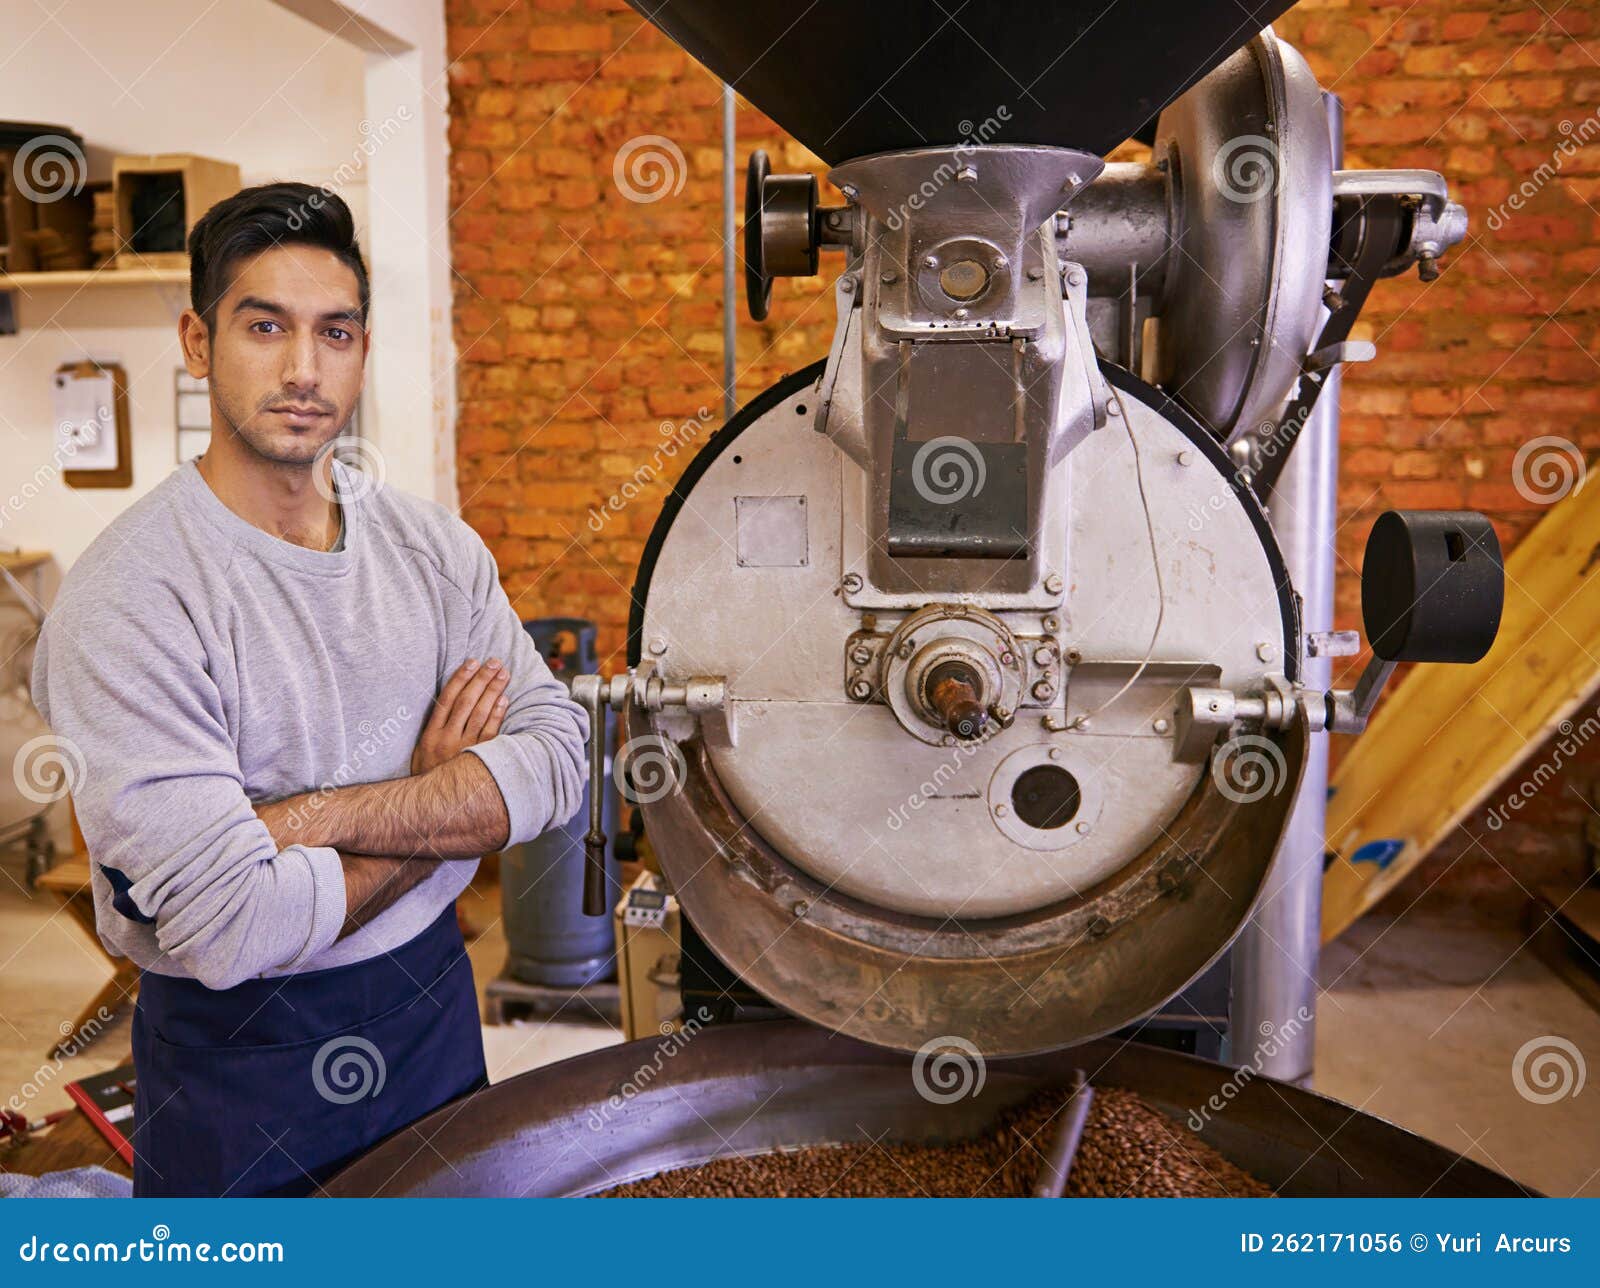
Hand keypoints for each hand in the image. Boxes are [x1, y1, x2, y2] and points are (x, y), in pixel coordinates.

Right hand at [412, 657, 508, 773]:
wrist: (432, 807)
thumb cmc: (429, 775)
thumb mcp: (423, 751)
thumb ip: (435, 728)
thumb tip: (449, 702)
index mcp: (431, 734)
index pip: (446, 699)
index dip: (460, 678)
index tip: (471, 662)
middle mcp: (447, 739)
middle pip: (466, 702)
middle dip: (481, 680)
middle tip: (494, 662)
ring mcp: (463, 749)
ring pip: (480, 714)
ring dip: (493, 692)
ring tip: (503, 675)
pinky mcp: (479, 759)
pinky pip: (490, 733)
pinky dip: (497, 714)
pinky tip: (504, 700)